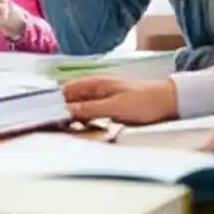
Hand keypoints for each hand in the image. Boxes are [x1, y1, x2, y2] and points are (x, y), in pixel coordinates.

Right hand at [62, 76, 177, 124]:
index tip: (45, 116)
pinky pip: (90, 113)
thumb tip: (64, 111)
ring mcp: (102, 98)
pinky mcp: (109, 107)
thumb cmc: (143, 102)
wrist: (168, 102)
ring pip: (79, 108)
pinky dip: (85, 121)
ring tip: (68, 130)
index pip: (65, 90)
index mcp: (94, 83)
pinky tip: (85, 129)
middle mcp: (95, 89)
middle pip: (70, 100)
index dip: (54, 102)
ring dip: (74, 118)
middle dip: (62, 112)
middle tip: (56, 127)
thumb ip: (88, 109)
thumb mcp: (113, 107)